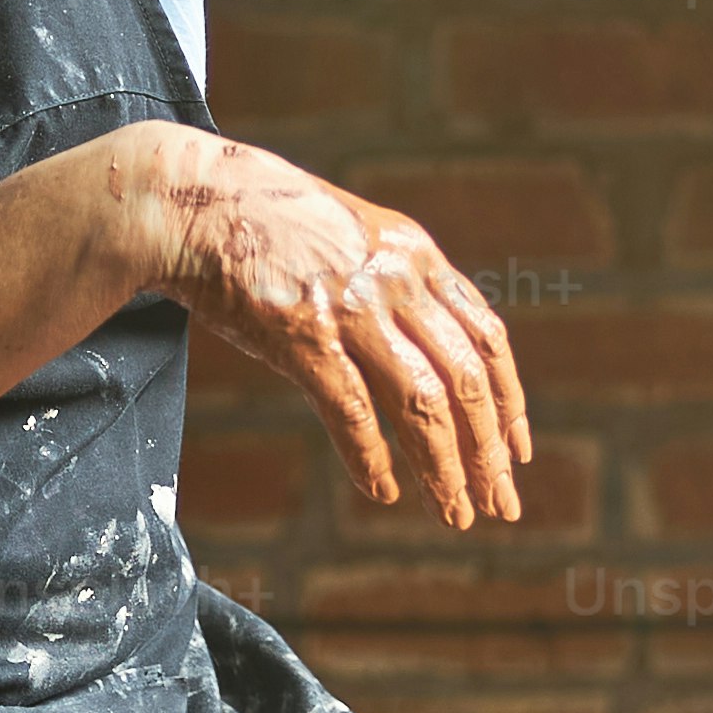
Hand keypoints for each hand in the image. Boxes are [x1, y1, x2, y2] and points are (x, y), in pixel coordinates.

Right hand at [114, 124, 534, 529]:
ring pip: (422, 403)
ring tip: (455, 513)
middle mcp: (395, 281)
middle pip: (465, 380)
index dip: (509, 403)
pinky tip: (383, 492)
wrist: (196, 199)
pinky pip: (352, 411)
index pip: (487, 339)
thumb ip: (399, 283)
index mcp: (416, 256)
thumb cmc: (270, 222)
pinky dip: (372, 459)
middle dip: (488, 451)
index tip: (516, 452)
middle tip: (500, 504)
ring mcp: (350, 308)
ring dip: (445, 467)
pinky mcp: (301, 336)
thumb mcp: (357, 236)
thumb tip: (433, 344)